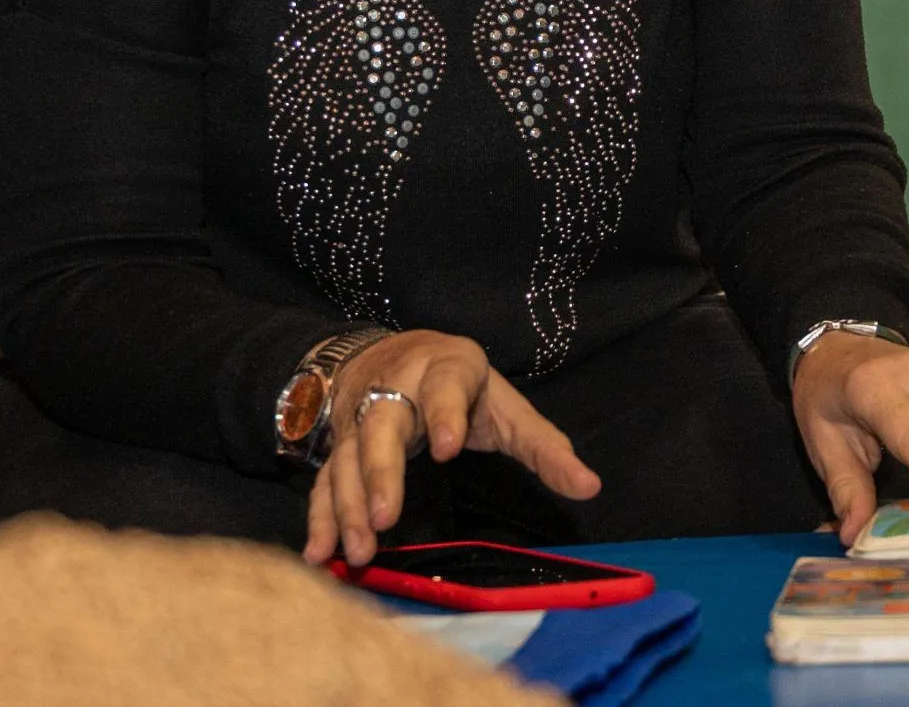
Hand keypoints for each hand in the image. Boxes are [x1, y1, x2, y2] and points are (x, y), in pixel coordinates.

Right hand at [303, 329, 599, 568]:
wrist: (395, 354)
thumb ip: (544, 447)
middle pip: (381, 426)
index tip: (446, 447)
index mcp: (445, 368)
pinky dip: (320, 517)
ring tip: (357, 550)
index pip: (445, 387)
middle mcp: (395, 388)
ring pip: (346, 459)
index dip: (445, 414)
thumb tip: (589, 486)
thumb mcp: (505, 405)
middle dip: (380, 472)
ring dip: (348, 506)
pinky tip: (319, 554)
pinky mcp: (338, 446)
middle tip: (386, 516)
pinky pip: (325, 481)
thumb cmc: (462, 387)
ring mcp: (360, 418)